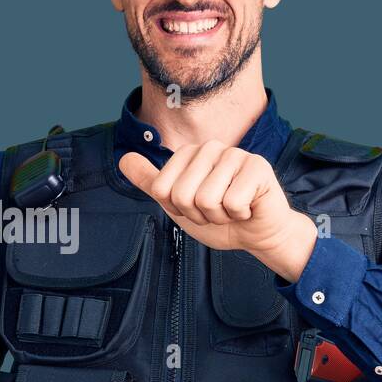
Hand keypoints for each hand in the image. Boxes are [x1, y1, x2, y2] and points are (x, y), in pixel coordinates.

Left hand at [118, 141, 317, 281]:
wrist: (255, 233)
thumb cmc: (219, 217)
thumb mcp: (177, 203)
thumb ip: (151, 181)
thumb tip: (123, 158)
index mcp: (188, 153)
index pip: (162, 189)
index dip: (178, 209)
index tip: (197, 207)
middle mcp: (210, 148)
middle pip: (182, 194)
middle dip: (199, 214)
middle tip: (217, 210)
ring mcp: (235, 154)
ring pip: (207, 199)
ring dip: (219, 216)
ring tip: (232, 209)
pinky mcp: (257, 166)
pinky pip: (233, 201)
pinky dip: (239, 215)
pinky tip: (248, 208)